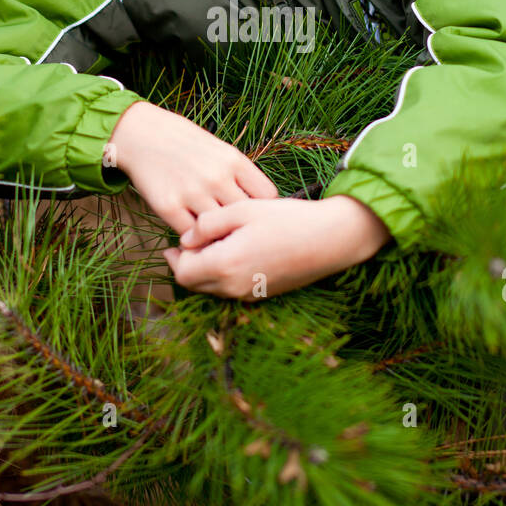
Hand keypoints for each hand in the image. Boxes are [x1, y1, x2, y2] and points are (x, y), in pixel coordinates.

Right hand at [105, 100, 278, 235]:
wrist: (142, 134)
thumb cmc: (185, 143)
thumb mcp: (220, 149)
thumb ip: (240, 174)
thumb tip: (261, 204)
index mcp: (234, 160)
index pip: (267, 195)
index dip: (262, 206)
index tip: (254, 212)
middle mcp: (216, 177)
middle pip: (244, 216)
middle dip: (241, 225)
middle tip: (237, 232)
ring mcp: (193, 192)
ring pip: (218, 229)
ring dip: (217, 235)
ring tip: (215, 237)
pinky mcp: (169, 206)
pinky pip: (191, 235)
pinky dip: (194, 238)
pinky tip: (194, 235)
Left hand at [162, 194, 392, 299]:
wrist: (330, 239)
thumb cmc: (287, 219)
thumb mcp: (243, 210)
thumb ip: (208, 224)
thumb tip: (185, 239)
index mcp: (225, 265)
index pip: (182, 272)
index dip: (174, 257)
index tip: (176, 241)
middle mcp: (234, 287)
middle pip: (194, 285)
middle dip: (187, 265)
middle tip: (189, 243)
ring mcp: (250, 295)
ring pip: (212, 289)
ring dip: (205, 271)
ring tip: (213, 244)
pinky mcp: (263, 295)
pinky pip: (231, 289)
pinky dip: (223, 275)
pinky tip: (234, 252)